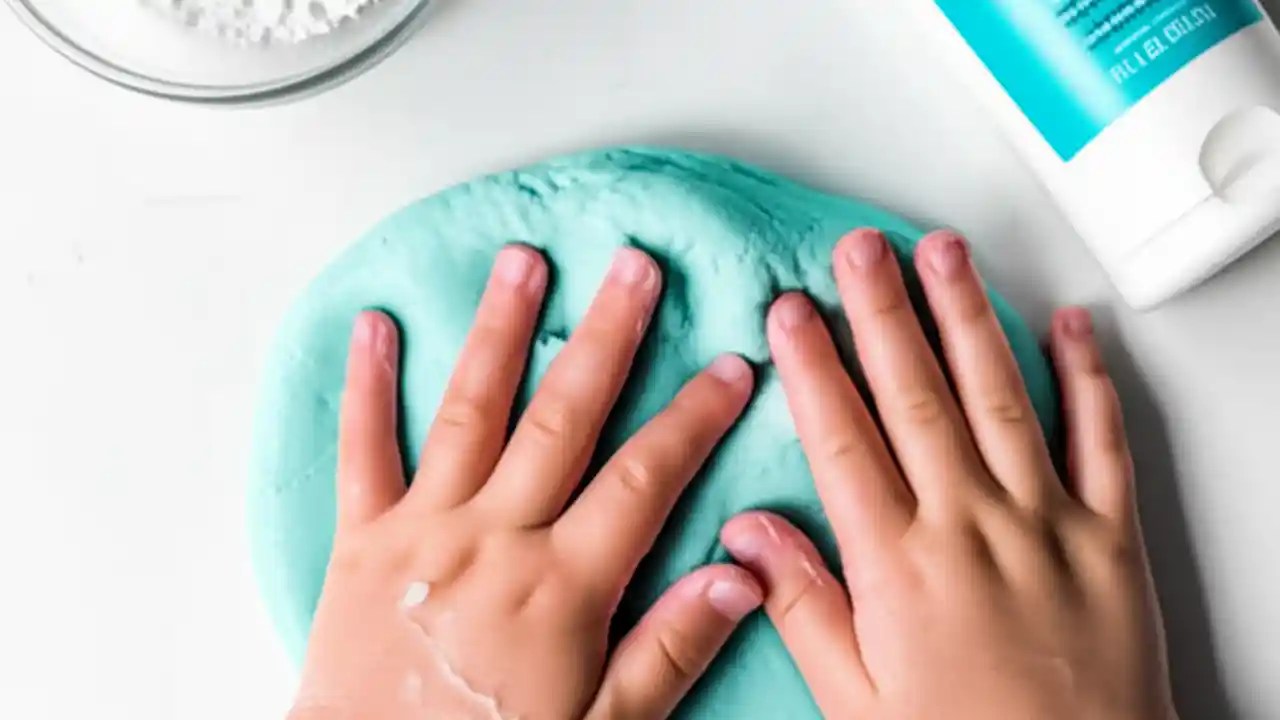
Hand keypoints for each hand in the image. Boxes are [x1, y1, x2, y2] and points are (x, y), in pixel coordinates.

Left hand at [291, 246, 761, 719]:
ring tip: (523, 262)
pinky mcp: (361, 543)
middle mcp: (493, 540)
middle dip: (605, 337)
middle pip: (562, 419)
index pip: (643, 479)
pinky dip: (365, 387)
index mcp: (559, 587)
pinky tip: (372, 326)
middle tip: (633, 266)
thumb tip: (741, 574)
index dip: (693, 418)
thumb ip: (668, 651)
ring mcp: (422, 533)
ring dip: (500, 331)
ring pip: (470, 412)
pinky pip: (361, 453)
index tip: (732, 365)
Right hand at [721, 229, 1176, 719]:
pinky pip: (1101, 440)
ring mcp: (1047, 523)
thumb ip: (802, 607)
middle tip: (860, 248)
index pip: (843, 438)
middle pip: (916, 395)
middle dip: (883, 310)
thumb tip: (747, 531)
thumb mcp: (857, 701)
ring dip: (966, 316)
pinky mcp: (1111, 537)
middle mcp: (971, 527)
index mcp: (900, 565)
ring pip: (999, 395)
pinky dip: (1086, 376)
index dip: (813, 365)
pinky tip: (1067, 325)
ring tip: (942, 253)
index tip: (791, 310)